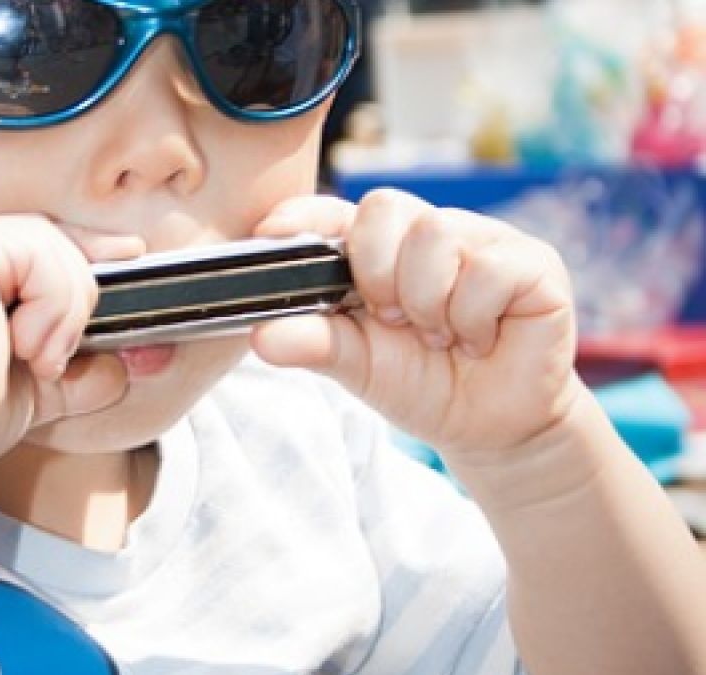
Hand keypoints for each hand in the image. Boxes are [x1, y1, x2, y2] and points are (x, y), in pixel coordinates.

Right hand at [0, 214, 143, 472]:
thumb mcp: (32, 383)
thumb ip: (74, 366)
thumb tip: (118, 366)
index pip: (32, 238)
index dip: (83, 248)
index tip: (127, 253)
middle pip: (47, 237)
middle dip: (76, 297)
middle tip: (52, 359)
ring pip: (52, 247)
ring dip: (64, 313)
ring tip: (35, 360)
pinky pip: (41, 258)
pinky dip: (52, 310)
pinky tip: (22, 348)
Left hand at [250, 190, 582, 461]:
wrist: (490, 427)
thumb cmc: (421, 384)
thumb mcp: (356, 366)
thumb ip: (313, 342)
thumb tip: (259, 335)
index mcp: (379, 250)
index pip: (335, 211)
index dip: (302, 214)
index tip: (270, 234)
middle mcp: (428, 232)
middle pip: (385, 207)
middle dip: (377, 272)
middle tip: (392, 320)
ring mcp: (483, 240)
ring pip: (437, 233)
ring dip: (428, 301)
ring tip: (439, 337)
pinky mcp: (532, 262)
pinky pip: (489, 267)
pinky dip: (473, 318)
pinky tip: (479, 341)